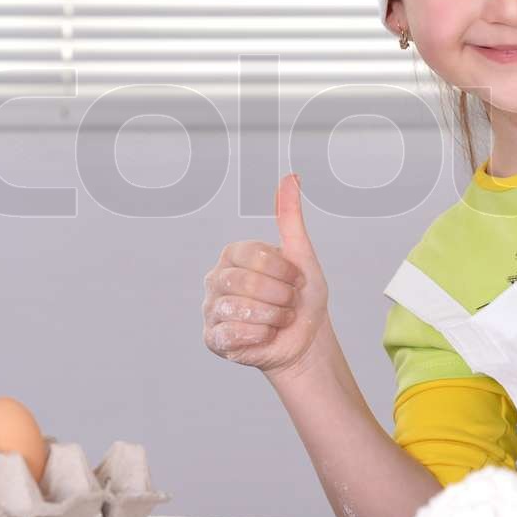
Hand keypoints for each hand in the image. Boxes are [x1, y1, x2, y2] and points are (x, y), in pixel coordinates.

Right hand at [202, 174, 330, 376]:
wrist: (305, 339)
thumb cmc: (302, 297)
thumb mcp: (302, 255)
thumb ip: (291, 218)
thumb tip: (291, 177)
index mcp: (234, 254)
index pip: (255, 254)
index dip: (284, 271)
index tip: (296, 280)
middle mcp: (216, 278)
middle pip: (246, 282)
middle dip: (280, 296)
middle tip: (289, 303)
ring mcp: (211, 308)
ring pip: (240, 309)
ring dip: (273, 317)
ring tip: (279, 319)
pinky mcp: (213, 338)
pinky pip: (233, 333)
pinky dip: (260, 335)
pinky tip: (266, 334)